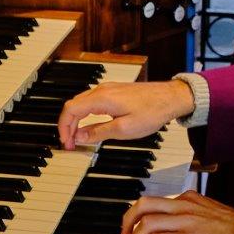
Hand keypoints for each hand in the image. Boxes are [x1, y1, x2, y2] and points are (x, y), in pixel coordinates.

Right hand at [57, 80, 194, 149]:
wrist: (170, 98)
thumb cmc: (152, 111)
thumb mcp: (123, 129)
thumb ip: (98, 132)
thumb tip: (79, 136)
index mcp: (101, 99)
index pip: (70, 110)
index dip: (63, 127)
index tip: (66, 142)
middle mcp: (102, 90)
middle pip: (73, 106)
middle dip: (68, 125)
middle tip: (70, 144)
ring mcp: (108, 89)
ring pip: (82, 103)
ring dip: (77, 120)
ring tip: (78, 138)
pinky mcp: (114, 92)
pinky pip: (92, 102)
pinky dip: (86, 115)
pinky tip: (90, 126)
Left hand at [122, 190, 233, 233]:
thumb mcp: (210, 216)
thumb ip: (190, 218)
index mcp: (190, 199)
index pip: (155, 199)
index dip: (140, 215)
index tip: (135, 227)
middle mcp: (185, 205)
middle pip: (143, 204)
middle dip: (127, 220)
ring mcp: (186, 220)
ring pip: (146, 222)